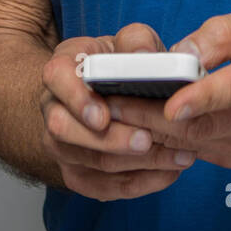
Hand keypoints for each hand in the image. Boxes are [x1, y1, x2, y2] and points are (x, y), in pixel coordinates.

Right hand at [40, 23, 197, 199]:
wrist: (111, 92)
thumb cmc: (121, 64)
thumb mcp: (130, 42)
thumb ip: (137, 41)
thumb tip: (144, 55)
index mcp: (63, 69)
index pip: (56, 78)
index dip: (76, 99)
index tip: (103, 116)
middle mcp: (54, 108)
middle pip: (65, 131)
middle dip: (108, 140)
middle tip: (147, 140)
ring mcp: (62, 145)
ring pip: (88, 163)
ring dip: (134, 163)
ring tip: (176, 155)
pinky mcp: (78, 174)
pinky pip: (102, 188)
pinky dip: (139, 183)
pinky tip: (169, 172)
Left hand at [104, 3, 230, 169]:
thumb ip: (222, 33)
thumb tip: (183, 53)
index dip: (204, 97)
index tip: (171, 103)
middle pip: (204, 125)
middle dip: (152, 117)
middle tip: (109, 105)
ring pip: (192, 143)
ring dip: (148, 131)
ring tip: (109, 114)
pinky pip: (192, 152)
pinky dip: (161, 139)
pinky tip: (133, 125)